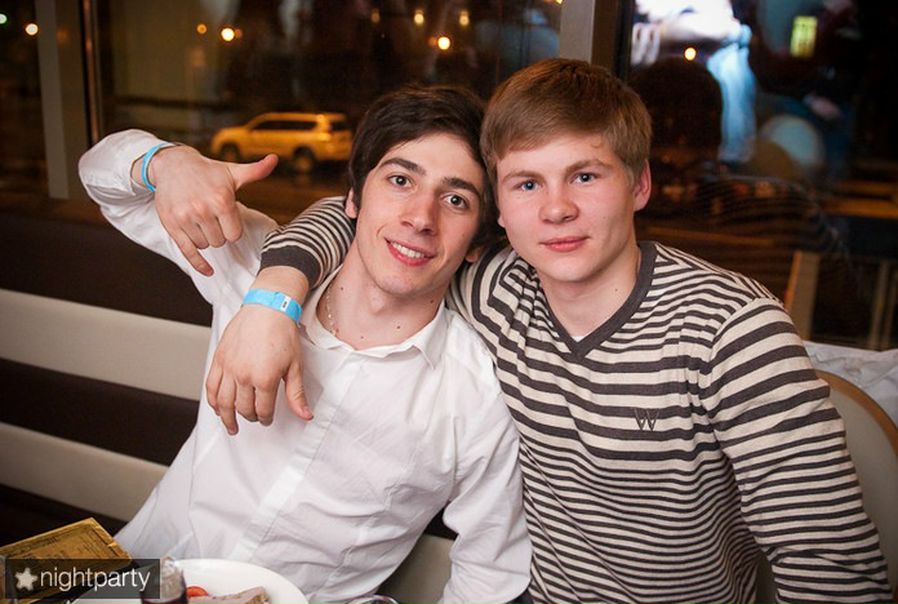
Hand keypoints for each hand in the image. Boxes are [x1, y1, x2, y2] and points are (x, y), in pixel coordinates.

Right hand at [147, 146, 277, 275]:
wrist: (173, 165)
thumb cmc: (208, 172)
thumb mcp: (233, 172)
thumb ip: (255, 171)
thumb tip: (274, 159)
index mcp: (221, 200)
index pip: (235, 234)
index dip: (233, 229)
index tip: (227, 219)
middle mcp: (203, 210)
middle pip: (220, 242)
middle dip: (219, 233)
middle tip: (213, 218)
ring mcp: (185, 218)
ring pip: (205, 246)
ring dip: (206, 238)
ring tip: (201, 220)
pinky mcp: (171, 225)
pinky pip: (187, 252)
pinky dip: (199, 264)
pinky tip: (209, 271)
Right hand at [205, 304, 311, 433]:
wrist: (268, 308)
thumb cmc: (283, 334)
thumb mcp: (295, 366)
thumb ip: (296, 394)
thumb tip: (306, 416)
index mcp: (264, 378)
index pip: (262, 410)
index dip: (266, 418)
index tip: (267, 419)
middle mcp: (243, 375)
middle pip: (242, 408)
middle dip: (250, 416)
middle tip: (254, 418)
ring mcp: (229, 367)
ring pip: (223, 402)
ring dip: (227, 417)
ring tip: (231, 425)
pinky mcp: (219, 358)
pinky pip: (211, 386)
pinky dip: (212, 400)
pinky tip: (218, 408)